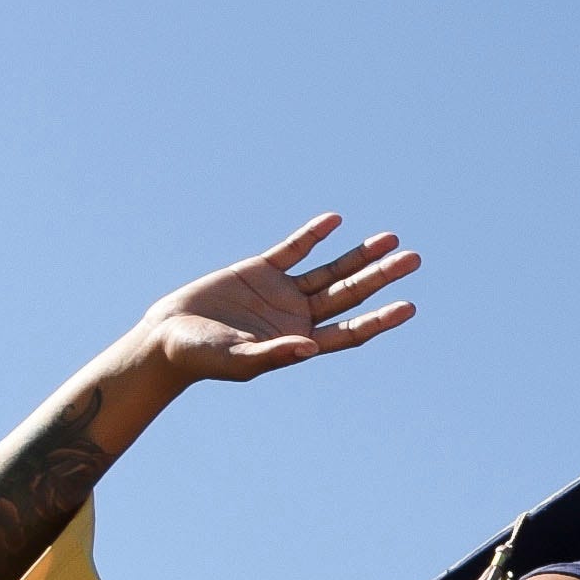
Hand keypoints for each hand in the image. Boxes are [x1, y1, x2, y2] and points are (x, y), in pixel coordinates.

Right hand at [129, 213, 421, 384]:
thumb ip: (275, 354)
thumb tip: (311, 347)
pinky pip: (294, 249)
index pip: (351, 330)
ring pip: (331, 270)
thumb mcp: (240, 359)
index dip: (380, 319)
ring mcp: (282, 292)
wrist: (167, 338)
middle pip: (350, 294)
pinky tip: (334, 221)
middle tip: (413, 259)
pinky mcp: (260, 270)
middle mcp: (299, 316)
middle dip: (381, 276)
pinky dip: (313, 235)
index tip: (409, 306)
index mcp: (301, 341)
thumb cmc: (203, 359)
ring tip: (391, 239)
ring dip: (359, 255)